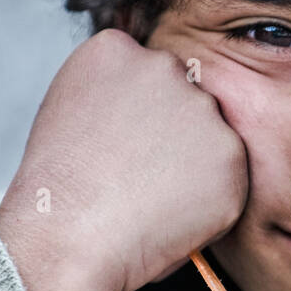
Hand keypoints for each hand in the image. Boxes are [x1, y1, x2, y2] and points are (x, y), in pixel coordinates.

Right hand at [0, 29, 247, 290]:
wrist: (65, 240)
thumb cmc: (59, 192)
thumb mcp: (69, 114)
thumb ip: (114, 94)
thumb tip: (149, 105)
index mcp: (115, 50)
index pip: (147, 74)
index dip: (138, 117)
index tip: (121, 145)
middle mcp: (163, 66)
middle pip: (185, 98)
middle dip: (173, 134)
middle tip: (139, 177)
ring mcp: (201, 108)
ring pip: (212, 136)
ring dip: (194, 166)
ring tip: (150, 198)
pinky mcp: (231, 153)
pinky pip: (229, 179)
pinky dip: (210, 201)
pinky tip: (170, 215)